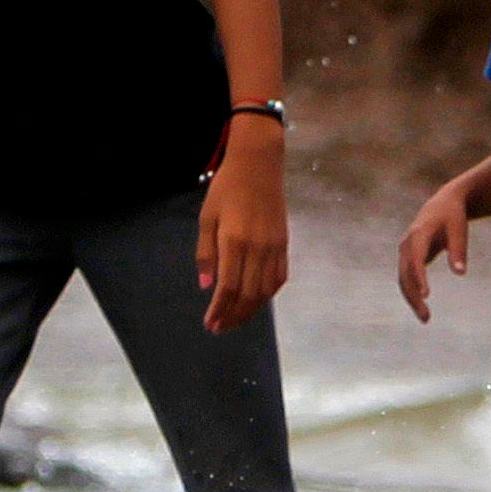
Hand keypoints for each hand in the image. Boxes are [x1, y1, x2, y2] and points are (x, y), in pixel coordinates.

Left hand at [199, 122, 291, 330]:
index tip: (210, 323)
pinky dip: (268, 294)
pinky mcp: (284, 244)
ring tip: (236, 319)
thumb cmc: (226, 188)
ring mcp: (274, 247)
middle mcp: (257, 249)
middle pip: (248, 295)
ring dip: (251, 310)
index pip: (228, 287)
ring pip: (266, 291)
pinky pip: (279, 278)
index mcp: (234, 242)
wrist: (259, 165)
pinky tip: (257, 300)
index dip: (220, 310)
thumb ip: (206, 253)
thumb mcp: (207, 217)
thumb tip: (207, 286)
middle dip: (234, 316)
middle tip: (221, 327)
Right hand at [394, 181, 472, 322]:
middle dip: (414, 296)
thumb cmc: (453, 216)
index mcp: (419, 233)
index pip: (416, 258)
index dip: (419, 277)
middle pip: (405, 274)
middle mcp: (407, 243)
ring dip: (411, 299)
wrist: (443, 203)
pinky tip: (422, 308)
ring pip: (403, 279)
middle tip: (427, 318)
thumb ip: (459, 250)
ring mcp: (405, 251)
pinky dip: (412, 293)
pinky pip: (406, 278)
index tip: (426, 295)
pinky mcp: (408, 257)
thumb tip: (460, 274)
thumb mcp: (459, 229)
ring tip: (426, 319)